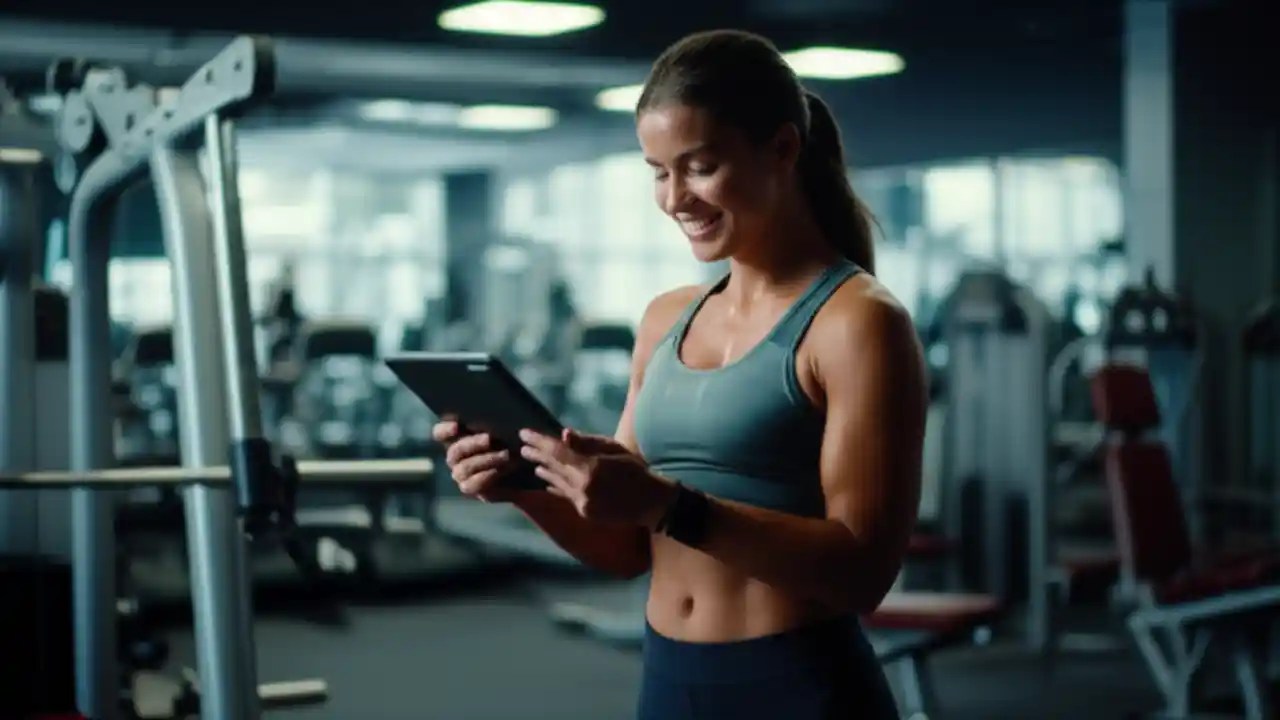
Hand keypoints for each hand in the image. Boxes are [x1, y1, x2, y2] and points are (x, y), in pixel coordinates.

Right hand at [432, 419, 521, 502]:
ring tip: (505, 455)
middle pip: (454, 450)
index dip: (444, 430)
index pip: (440, 433)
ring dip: (485, 460)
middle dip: (472, 443)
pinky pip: (470, 485)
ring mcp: (460, 474)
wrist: (521, 468)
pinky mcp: (470, 488)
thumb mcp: (504, 429)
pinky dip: (486, 476)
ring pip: (463, 468)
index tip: (456, 426)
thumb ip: (492, 423)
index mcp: (457, 437)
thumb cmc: (512, 442)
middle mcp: (455, 456)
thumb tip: (486, 417)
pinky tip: (501, 469)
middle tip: (489, 439)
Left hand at [519, 428, 675, 525]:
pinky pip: (565, 495)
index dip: (539, 441)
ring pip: (556, 483)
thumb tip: (564, 434)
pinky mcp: (584, 511)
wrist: (651, 502)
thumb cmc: (635, 469)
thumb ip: (587, 442)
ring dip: (543, 471)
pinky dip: (555, 486)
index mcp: (591, 467)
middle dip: (536, 455)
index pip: (557, 451)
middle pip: (552, 467)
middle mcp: (583, 486)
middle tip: (522, 447)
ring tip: (533, 463)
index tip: (524, 433)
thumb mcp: (614, 449)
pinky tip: (547, 481)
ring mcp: (582, 502)